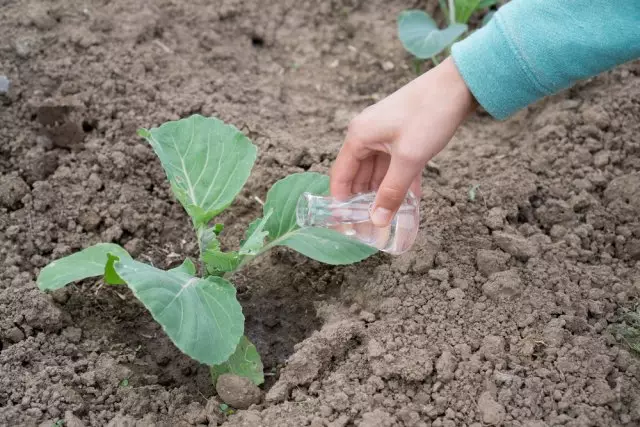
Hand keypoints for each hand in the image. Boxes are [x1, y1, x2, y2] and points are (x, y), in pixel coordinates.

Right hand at [330, 57, 476, 226]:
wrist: (459, 84)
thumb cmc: (429, 114)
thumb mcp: (409, 159)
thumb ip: (391, 191)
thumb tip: (376, 220)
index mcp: (359, 136)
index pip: (341, 176)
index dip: (341, 202)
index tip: (346, 226)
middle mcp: (367, 136)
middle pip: (359, 176)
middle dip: (364, 202)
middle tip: (370, 229)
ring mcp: (385, 136)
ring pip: (378, 173)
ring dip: (384, 194)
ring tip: (389, 221)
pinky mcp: (402, 137)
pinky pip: (395, 166)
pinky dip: (400, 183)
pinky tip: (409, 203)